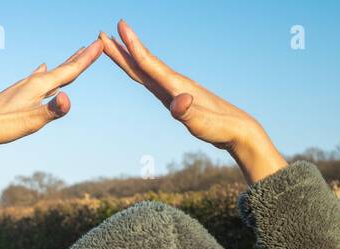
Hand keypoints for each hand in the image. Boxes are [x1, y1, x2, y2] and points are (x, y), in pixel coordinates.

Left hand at [0, 38, 103, 160]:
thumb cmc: (1, 126)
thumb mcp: (31, 121)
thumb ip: (52, 111)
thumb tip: (67, 99)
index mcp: (39, 85)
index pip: (69, 70)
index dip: (87, 59)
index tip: (101, 43)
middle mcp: (31, 82)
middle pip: (60, 69)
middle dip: (78, 58)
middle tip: (93, 45)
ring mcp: (21, 87)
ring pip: (48, 73)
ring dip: (63, 65)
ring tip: (72, 57)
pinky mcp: (13, 95)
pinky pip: (35, 80)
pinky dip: (43, 74)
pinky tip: (39, 72)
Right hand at [99, 20, 286, 183]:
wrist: (238, 130)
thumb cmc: (220, 128)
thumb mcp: (203, 124)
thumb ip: (189, 112)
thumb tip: (178, 102)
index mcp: (176, 86)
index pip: (148, 63)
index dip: (132, 46)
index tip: (118, 27)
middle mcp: (174, 83)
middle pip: (142, 63)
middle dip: (122, 49)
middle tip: (101, 35)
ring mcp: (175, 90)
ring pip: (146, 70)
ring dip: (129, 57)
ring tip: (114, 47)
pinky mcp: (177, 97)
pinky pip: (152, 80)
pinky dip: (141, 71)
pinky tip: (139, 70)